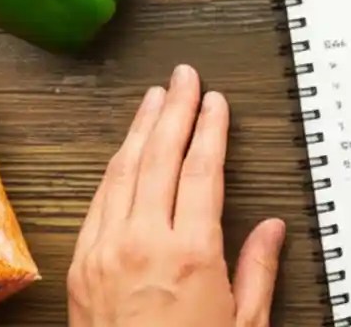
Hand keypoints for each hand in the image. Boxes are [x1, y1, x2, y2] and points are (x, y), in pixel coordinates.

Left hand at [68, 65, 286, 326]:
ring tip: (153, 100)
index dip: (209, 128)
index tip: (215, 103)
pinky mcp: (81, 267)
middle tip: (183, 77)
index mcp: (190, 254)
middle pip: (159, 156)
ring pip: (122, 171)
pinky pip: (97, 201)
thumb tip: (269, 230)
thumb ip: (257, 272)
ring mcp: (104, 253)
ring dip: (140, 130)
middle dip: (174, 110)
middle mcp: (141, 244)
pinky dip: (114, 169)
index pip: (201, 169)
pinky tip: (124, 155)